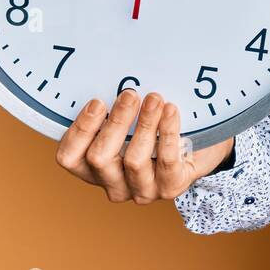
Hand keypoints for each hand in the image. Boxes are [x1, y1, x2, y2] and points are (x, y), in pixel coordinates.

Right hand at [55, 88, 233, 203]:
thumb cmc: (156, 129)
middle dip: (115, 122)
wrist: (199, 146)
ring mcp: (142, 190)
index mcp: (94, 169)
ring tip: (155, 98)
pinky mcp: (170, 186)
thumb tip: (114, 79)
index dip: (80, 130)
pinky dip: (168, 132)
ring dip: (144, 124)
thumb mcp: (130, 119)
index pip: (70, 157)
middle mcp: (114, 185)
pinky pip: (166, 160)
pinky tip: (171, 111)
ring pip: (133, 160)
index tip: (98, 102)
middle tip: (130, 95)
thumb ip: (115, 108)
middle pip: (99, 157)